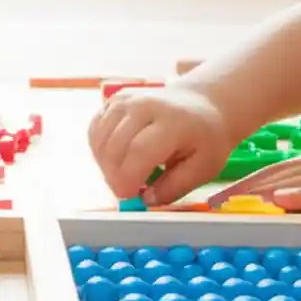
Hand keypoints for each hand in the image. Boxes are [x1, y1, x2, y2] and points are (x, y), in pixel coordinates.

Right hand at [89, 86, 237, 203]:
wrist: (202, 103)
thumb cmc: (205, 139)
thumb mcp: (204, 167)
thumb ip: (175, 187)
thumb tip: (147, 200)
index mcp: (173, 121)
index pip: (139, 151)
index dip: (129, 178)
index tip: (130, 195)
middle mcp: (145, 105)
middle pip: (115, 146)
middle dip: (115, 176)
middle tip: (127, 190)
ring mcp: (126, 100)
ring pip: (100, 139)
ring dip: (105, 165)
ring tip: (124, 175)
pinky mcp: (113, 101)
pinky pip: (95, 130)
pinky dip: (100, 151)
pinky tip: (116, 159)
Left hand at [210, 152, 300, 220]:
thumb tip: (272, 219)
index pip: (259, 180)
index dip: (230, 192)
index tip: (203, 207)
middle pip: (264, 180)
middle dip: (232, 196)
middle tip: (201, 212)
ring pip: (286, 183)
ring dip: (254, 194)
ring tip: (224, 207)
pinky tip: (279, 199)